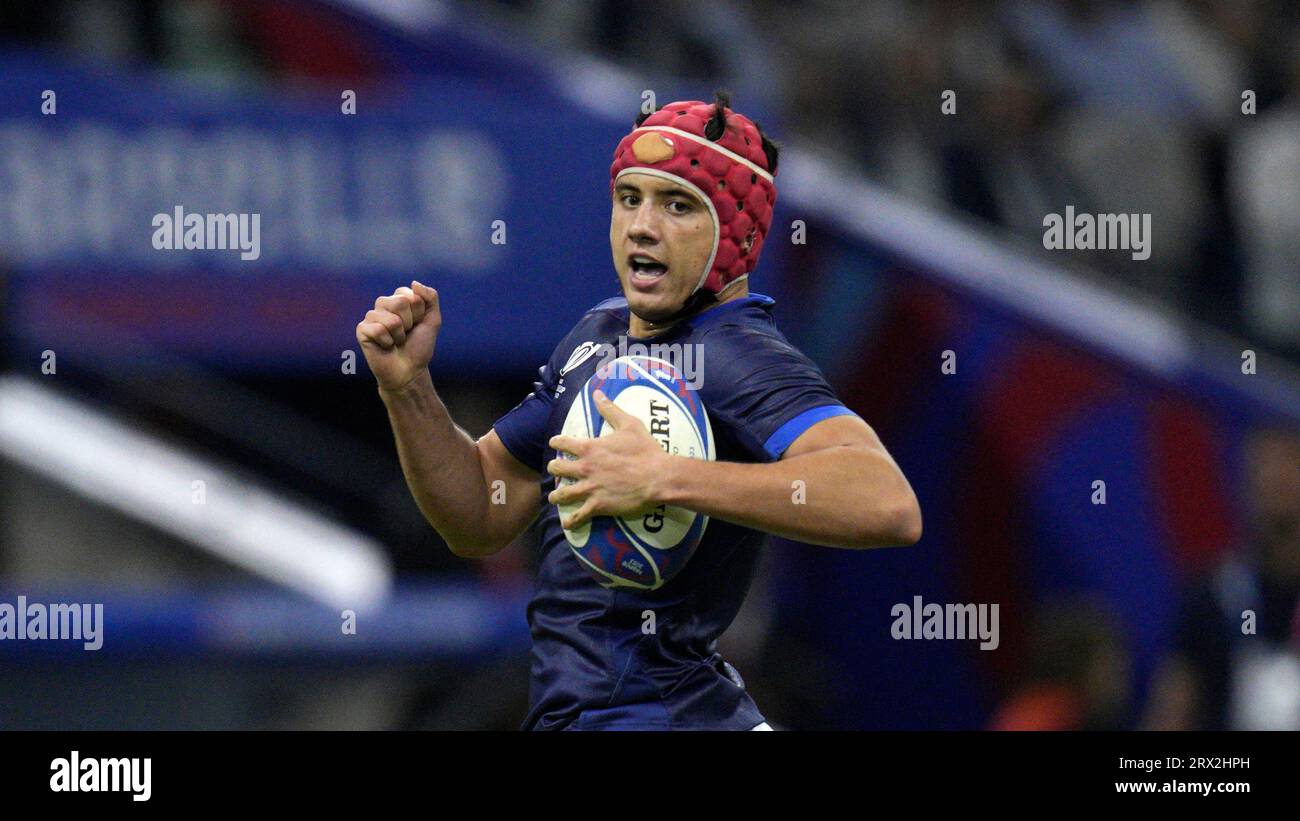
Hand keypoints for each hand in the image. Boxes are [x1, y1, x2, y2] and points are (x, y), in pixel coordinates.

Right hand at [356, 281, 441, 391]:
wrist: (409, 371)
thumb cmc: (419, 347)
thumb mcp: (433, 320)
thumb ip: (430, 298)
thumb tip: (414, 283)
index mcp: (399, 299)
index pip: (410, 294)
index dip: (419, 313)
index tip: (417, 325)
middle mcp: (383, 305)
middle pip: (400, 302)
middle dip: (410, 323)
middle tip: (406, 334)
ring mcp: (371, 316)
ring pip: (391, 319)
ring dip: (399, 335)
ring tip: (396, 341)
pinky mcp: (362, 330)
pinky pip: (377, 329)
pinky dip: (387, 342)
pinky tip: (385, 346)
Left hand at [546, 390, 671, 528]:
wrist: (658, 477)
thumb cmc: (645, 450)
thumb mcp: (629, 424)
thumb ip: (610, 409)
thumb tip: (597, 393)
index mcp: (590, 448)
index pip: (563, 443)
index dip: (557, 442)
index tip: (555, 444)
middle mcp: (585, 468)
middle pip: (558, 468)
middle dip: (555, 468)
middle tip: (555, 470)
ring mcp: (590, 488)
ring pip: (563, 493)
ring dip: (557, 495)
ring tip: (555, 497)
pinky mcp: (598, 505)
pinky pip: (578, 515)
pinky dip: (571, 521)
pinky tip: (567, 523)